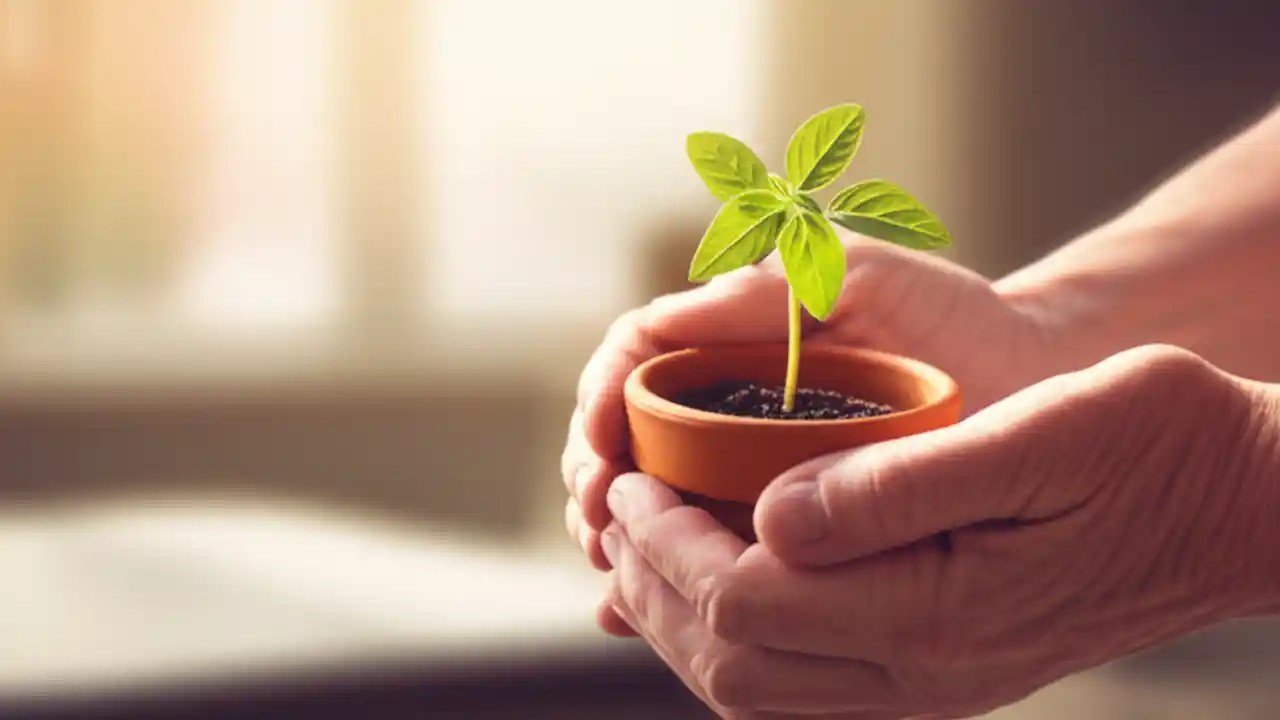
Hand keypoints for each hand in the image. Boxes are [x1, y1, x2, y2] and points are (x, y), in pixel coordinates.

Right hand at [562, 235, 1058, 630]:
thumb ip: (762, 292)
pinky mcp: (787, 529)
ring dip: (622, 544)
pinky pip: (709, 560)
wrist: (1028, 382)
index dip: (599, 409)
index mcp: (730, 344)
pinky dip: (666, 588)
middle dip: (598, 485)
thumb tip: (658, 333)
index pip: (630, 368)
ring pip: (654, 511)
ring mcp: (751, 472)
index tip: (601, 451)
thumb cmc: (946, 316)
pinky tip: (636, 618)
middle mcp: (727, 410)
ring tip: (615, 578)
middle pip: (624, 446)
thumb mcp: (853, 277)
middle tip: (599, 524)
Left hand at [601, 345, 1279, 716]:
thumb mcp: (1041, 435)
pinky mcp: (941, 667)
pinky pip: (804, 684)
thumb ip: (902, 485)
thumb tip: (770, 517)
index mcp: (942, 614)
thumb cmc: (1155, 446)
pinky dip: (735, 641)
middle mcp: (927, 673)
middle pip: (735, 663)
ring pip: (761, 689)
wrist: (1240, 504)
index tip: (630, 479)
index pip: (750, 602)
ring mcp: (933, 682)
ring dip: (682, 623)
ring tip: (641, 551)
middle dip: (653, 590)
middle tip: (615, 511)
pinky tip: (711, 590)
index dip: (668, 546)